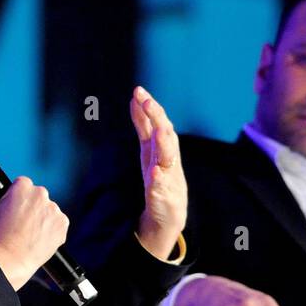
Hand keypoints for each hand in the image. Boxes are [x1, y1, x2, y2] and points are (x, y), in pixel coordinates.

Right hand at [0, 175, 68, 291]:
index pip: (21, 185)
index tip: (12, 209)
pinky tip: (38, 239)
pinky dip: (51, 231)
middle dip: (30, 207)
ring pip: (48, 211)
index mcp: (23, 187)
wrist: (11, 260)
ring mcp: (54, 210)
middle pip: (37, 197)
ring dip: (41, 219)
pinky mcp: (62, 225)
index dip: (14, 198)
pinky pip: (57, 224)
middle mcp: (41, 195)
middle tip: (19, 224)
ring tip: (29, 234)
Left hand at [131, 85, 187, 260]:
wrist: (168, 215)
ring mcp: (169, 177)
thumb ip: (143, 124)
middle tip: (148, 101)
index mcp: (162, 147)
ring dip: (164, 143)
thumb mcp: (148, 148)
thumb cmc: (159, 177)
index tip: (138, 91)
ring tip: (159, 131)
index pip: (157, 122)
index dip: (149, 107)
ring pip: (168, 158)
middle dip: (158, 117)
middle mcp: (168, 159)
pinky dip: (159, 180)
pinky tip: (155, 173)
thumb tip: (136, 99)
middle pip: (165, 134)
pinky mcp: (165, 197)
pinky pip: (162, 188)